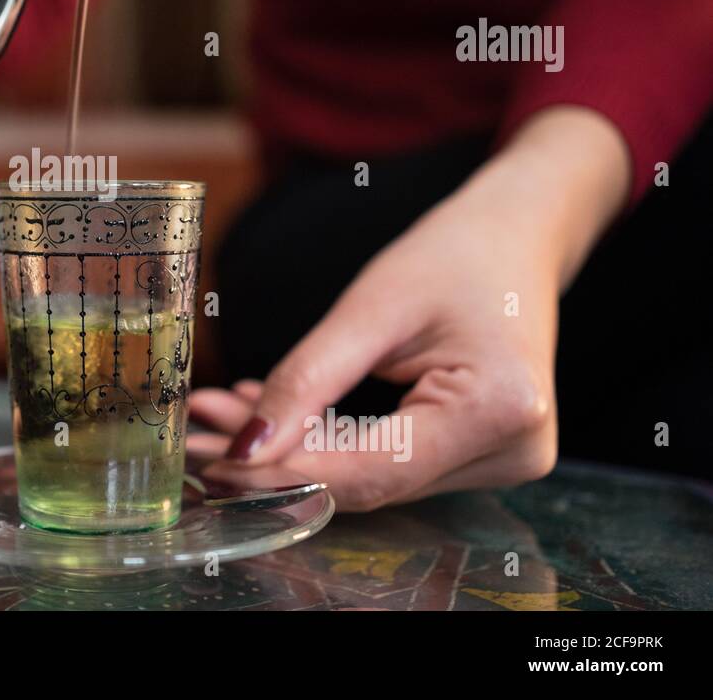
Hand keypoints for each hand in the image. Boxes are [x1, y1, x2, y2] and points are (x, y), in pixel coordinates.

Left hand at [188, 106, 629, 510]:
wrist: (516, 236)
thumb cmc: (453, 254)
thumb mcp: (369, 309)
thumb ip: (307, 381)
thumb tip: (244, 449)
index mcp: (497, 410)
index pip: (370, 471)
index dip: (284, 472)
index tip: (213, 459)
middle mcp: (511, 452)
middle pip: (367, 479)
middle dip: (275, 458)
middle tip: (197, 433)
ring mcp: (502, 460)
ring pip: (371, 473)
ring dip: (293, 448)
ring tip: (221, 414)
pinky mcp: (481, 454)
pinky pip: (388, 459)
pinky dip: (327, 439)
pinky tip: (269, 415)